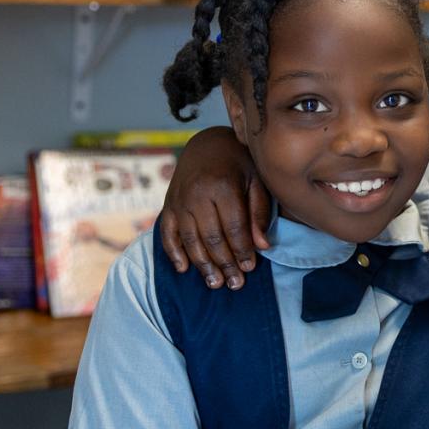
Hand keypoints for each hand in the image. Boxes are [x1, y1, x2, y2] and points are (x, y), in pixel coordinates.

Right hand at [159, 127, 269, 289]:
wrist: (207, 143)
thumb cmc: (239, 163)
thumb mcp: (257, 180)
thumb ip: (260, 212)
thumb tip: (262, 246)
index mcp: (222, 185)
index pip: (233, 227)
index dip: (242, 250)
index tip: (250, 268)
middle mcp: (196, 194)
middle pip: (210, 237)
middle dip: (224, 263)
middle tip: (235, 284)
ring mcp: (178, 200)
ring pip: (189, 239)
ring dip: (202, 264)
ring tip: (215, 283)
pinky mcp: (168, 204)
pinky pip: (167, 232)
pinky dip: (174, 252)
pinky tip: (184, 269)